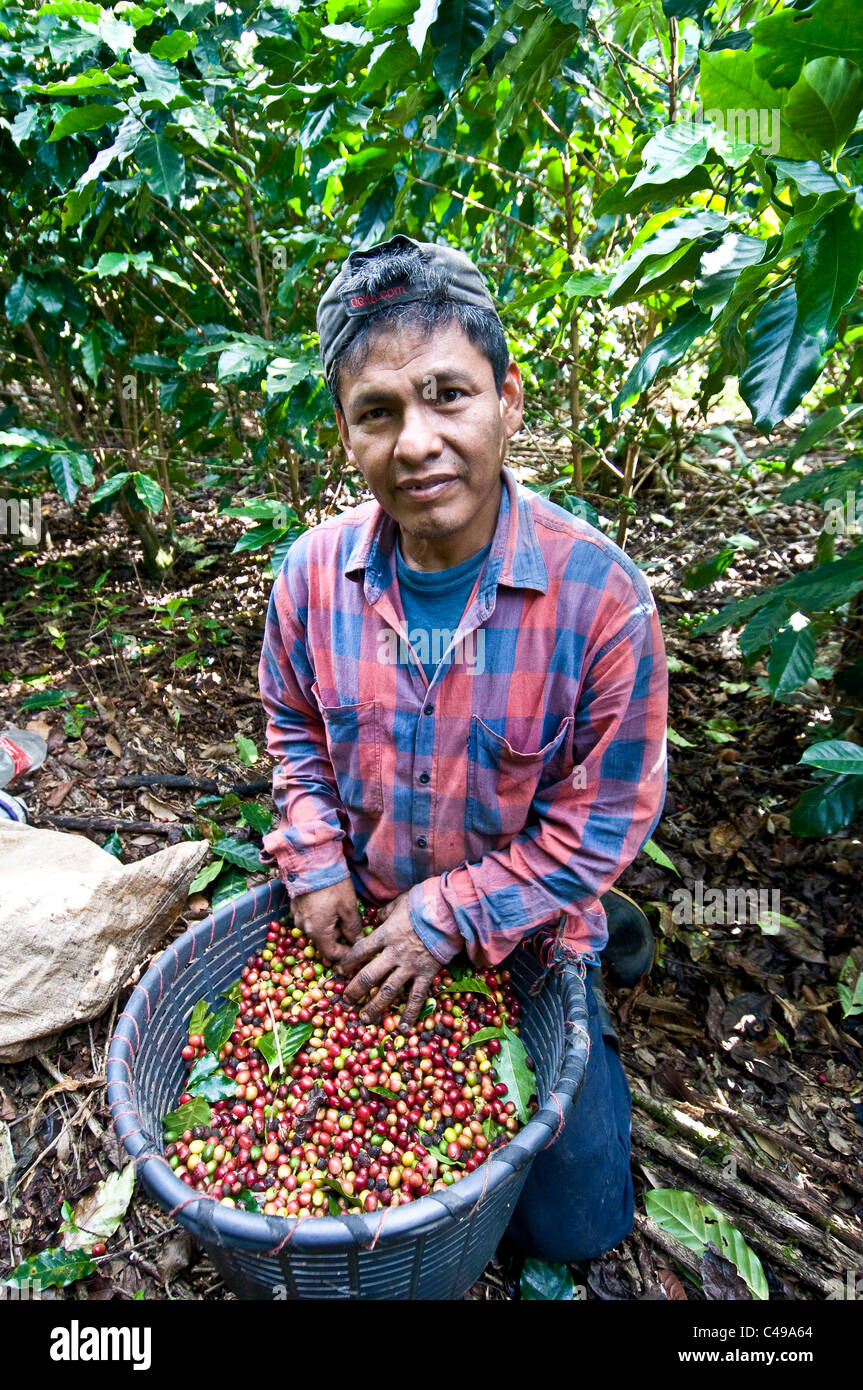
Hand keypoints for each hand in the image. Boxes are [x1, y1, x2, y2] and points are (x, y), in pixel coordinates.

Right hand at [289, 878, 361, 963]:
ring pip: (316, 928)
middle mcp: (304, 927)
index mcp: (317, 931)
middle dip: (339, 936)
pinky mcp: (295, 905)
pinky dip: (320, 916)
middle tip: (352, 922)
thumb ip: (353, 928)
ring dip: (329, 925)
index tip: (356, 946)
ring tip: (341, 909)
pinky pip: (309, 918)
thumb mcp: (348, 906)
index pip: (331, 954)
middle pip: (324, 941)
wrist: (311, 860)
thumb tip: (357, 941)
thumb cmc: (332, 885)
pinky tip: (329, 902)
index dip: (345, 953)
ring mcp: (297, 916)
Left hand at [337, 891, 439, 1028]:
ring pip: (388, 991)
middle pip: (369, 976)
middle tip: (345, 1001)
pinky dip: (409, 1014)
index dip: (347, 962)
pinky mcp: (426, 975)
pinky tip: (401, 1027)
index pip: (360, 951)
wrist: (450, 912)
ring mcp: (410, 967)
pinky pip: (416, 997)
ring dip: (374, 1006)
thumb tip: (376, 917)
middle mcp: (394, 954)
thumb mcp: (399, 902)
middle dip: (355, 990)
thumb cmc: (424, 904)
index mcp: (385, 935)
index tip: (339, 971)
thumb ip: (385, 912)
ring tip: (364, 1018)